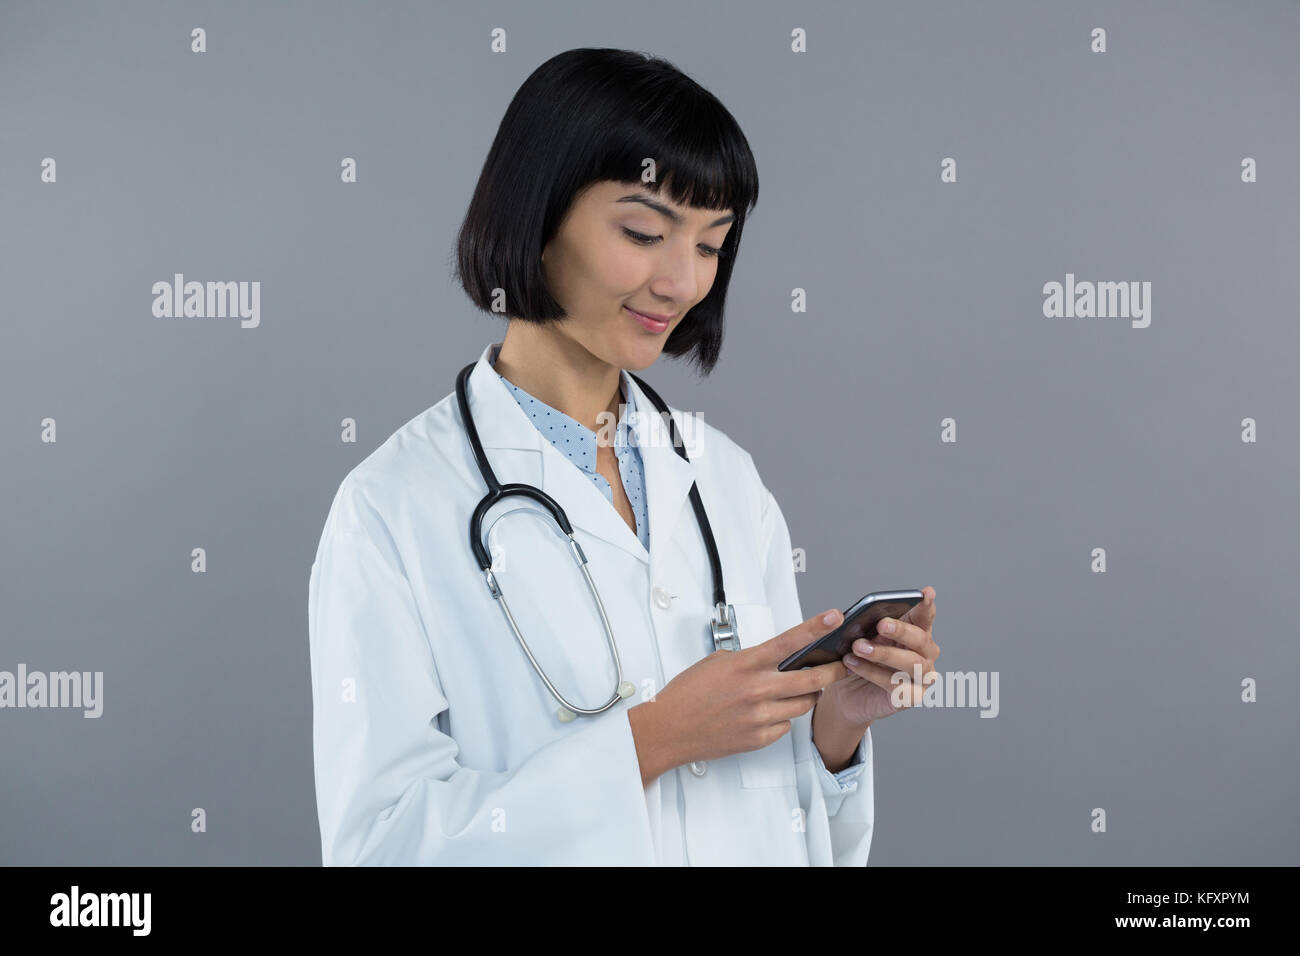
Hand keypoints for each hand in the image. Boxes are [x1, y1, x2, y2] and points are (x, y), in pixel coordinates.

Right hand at [630, 609, 850, 774]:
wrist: (668, 729)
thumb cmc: (687, 694)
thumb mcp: (716, 663)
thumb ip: (748, 660)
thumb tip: (771, 661)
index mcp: (745, 665)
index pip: (788, 642)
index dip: (815, 628)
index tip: (833, 617)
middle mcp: (756, 690)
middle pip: (812, 680)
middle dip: (833, 672)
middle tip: (841, 666)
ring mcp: (760, 716)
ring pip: (804, 705)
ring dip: (807, 696)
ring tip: (795, 691)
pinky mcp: (759, 738)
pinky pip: (785, 726)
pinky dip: (782, 718)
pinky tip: (767, 714)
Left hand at [824, 586, 939, 725]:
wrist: (845, 693)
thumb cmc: (857, 658)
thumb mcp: (860, 636)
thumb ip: (867, 624)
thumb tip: (863, 614)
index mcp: (915, 633)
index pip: (925, 616)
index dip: (927, 605)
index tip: (926, 593)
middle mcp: (925, 654)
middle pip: (922, 640)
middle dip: (901, 630)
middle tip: (881, 624)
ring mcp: (922, 678)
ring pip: (912, 663)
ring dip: (884, 653)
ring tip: (858, 646)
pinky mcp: (911, 697)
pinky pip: (896, 684)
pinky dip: (872, 672)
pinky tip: (853, 664)